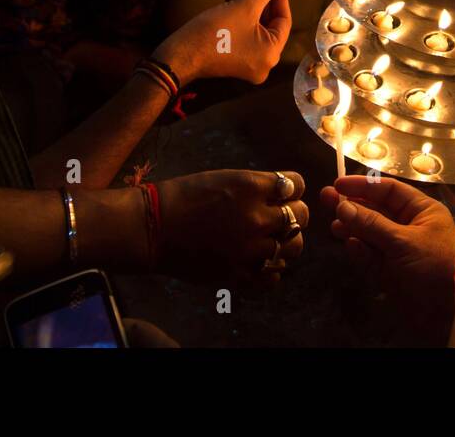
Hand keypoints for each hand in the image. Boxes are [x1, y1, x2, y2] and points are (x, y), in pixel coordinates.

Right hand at [156, 0, 290, 84]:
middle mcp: (264, 63)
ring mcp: (249, 64)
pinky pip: (244, 34)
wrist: (179, 55)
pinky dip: (238, 16)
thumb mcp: (243, 5)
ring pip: (254, 26)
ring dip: (246, 4)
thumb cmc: (213, 32)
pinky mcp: (234, 60)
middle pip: (268, 23)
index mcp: (271, 54)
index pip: (284, 20)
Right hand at [156, 169, 307, 283]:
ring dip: (285, 242)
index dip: (292, 188)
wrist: (154, 227)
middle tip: (279, 217)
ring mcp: (250, 249)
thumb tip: (283, 192)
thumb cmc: (184, 196)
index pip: (297, 185)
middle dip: (293, 214)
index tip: (283, 193)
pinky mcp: (239, 275)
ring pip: (293, 246)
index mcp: (251, 187)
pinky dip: (271, 269)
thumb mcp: (225, 177)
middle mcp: (257, 217)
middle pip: (301, 215)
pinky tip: (260, 261)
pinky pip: (274, 275)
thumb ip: (257, 186)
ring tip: (271, 240)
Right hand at [320, 176, 454, 332]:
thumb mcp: (403, 241)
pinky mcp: (390, 272)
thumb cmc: (434, 265)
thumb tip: (342, 206)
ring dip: (353, 229)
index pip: (389, 190)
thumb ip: (371, 223)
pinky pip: (370, 256)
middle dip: (352, 206)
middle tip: (326, 200)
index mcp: (421, 211)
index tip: (338, 185)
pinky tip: (350, 246)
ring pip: (369, 234)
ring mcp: (398, 250)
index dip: (363, 186)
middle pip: (375, 211)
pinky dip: (360, 251)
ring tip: (335, 227)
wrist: (450, 311)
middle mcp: (409, 227)